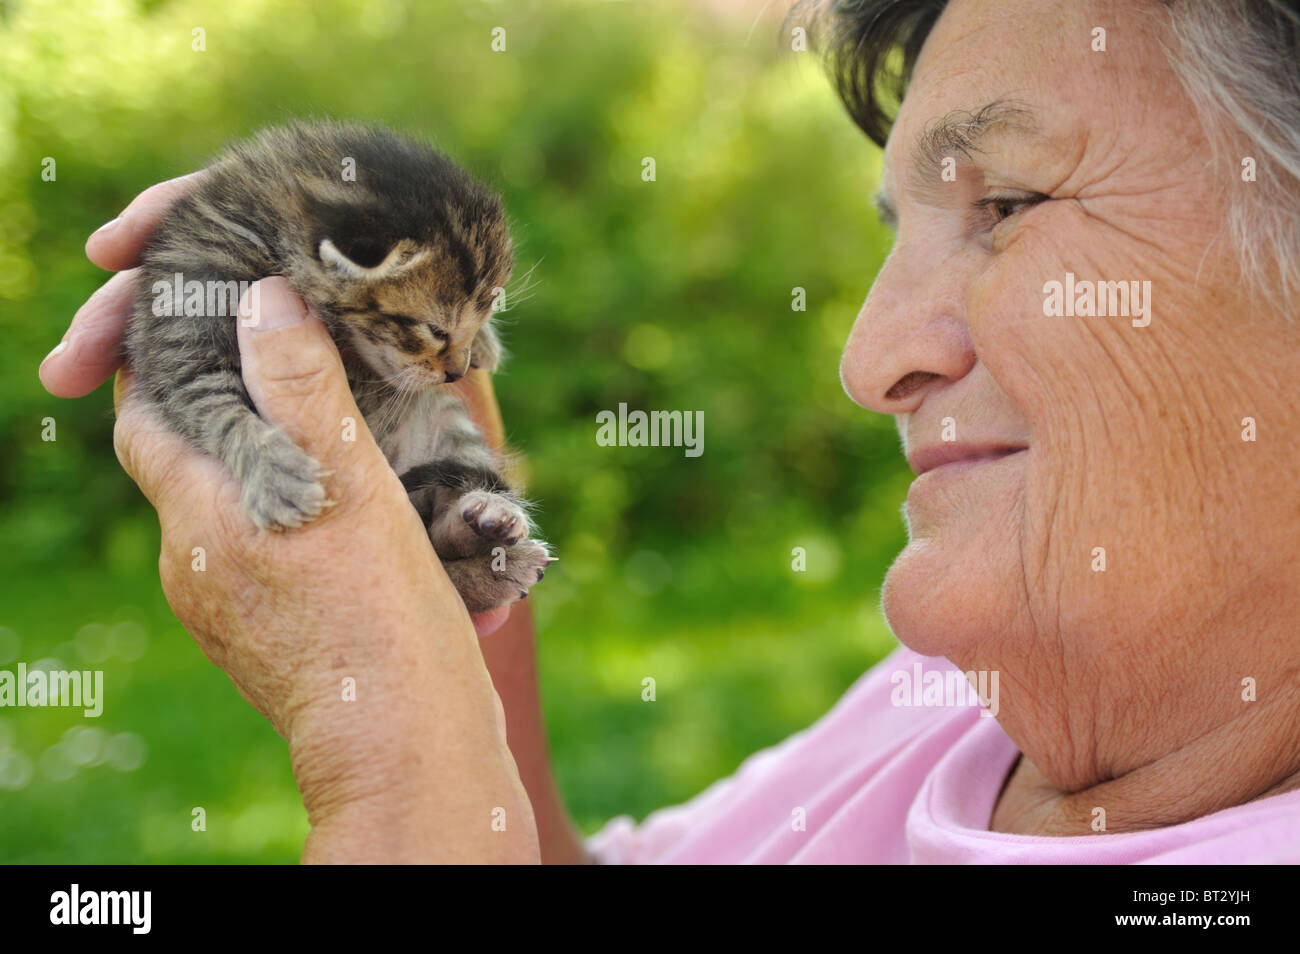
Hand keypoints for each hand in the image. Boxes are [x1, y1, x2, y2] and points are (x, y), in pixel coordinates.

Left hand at [41, 177, 538, 860]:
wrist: (402, 747)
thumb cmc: (383, 619)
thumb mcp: (353, 489)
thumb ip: (304, 392)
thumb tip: (265, 301)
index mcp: (202, 515)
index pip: (145, 415)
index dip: (166, 363)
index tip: (212, 325)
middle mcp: (192, 564)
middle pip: (184, 463)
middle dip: (224, 413)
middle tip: (285, 372)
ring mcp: (220, 610)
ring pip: (225, 512)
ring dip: (262, 472)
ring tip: (329, 446)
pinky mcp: (256, 641)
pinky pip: (255, 559)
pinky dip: (284, 523)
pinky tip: (343, 523)